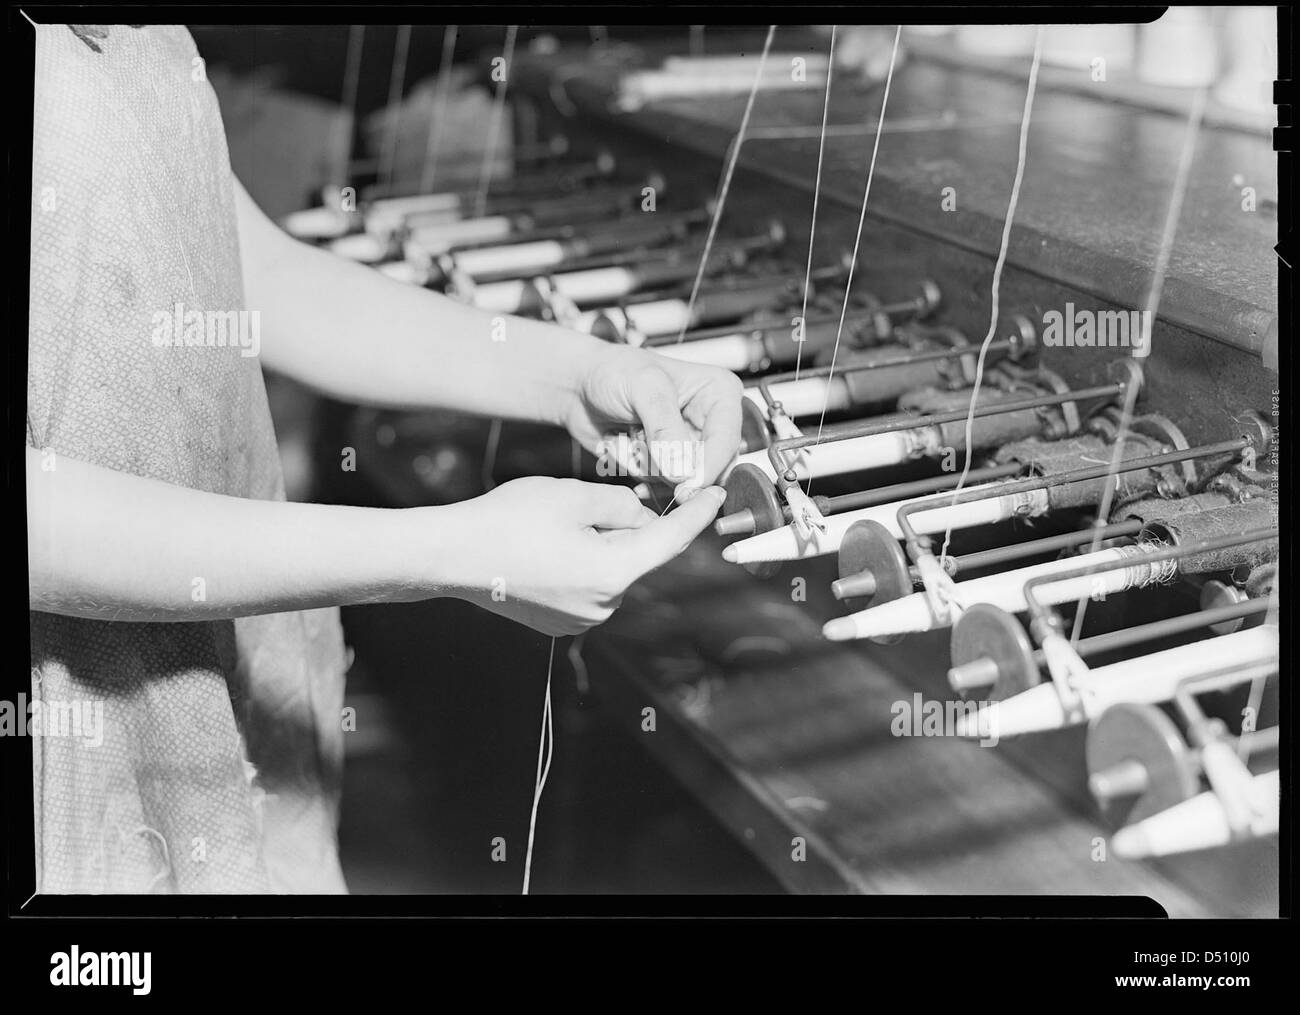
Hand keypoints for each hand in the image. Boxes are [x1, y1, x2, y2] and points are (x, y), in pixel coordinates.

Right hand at [436, 476, 726, 635]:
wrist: (451, 555)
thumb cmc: (509, 519)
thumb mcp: (575, 495)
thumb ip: (623, 503)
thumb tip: (644, 516)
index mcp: (613, 573)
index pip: (670, 541)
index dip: (696, 515)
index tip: (717, 495)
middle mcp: (604, 606)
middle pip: (635, 554)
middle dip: (625, 526)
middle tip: (584, 501)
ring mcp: (580, 620)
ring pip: (610, 569)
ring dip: (599, 545)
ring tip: (553, 526)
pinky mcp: (559, 624)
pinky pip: (586, 586)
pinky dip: (579, 564)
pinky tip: (544, 549)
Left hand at [562, 345, 743, 502]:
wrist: (581, 386)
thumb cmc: (612, 371)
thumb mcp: (642, 388)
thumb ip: (665, 428)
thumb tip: (684, 471)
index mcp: (719, 394)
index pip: (726, 442)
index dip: (708, 468)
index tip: (685, 486)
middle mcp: (711, 423)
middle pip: (712, 469)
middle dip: (675, 470)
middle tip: (643, 450)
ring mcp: (690, 447)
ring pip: (687, 482)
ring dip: (653, 470)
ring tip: (631, 438)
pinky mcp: (670, 465)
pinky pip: (667, 489)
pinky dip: (644, 479)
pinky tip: (627, 455)